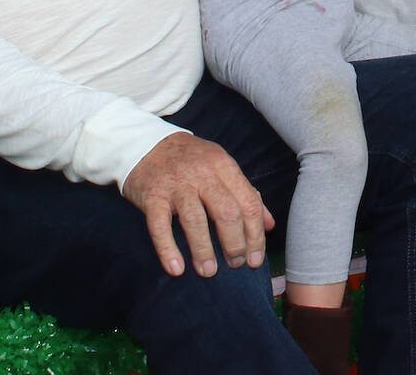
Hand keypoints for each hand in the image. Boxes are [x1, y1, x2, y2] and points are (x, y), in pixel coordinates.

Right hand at [122, 132, 272, 277]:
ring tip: (208, 271)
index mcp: (223, 166)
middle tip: (235, 264)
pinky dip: (168, 249)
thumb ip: (245, 193)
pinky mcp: (152, 195)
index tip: (255, 260)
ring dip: (204, 250)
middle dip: (235, 244)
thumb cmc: (190, 161)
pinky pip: (159, 225)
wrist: (145, 143)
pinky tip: (176, 269)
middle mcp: (202, 173)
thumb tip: (269, 225)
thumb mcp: (221, 167)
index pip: (248, 202)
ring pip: (195, 219)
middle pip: (226, 212)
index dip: (255, 235)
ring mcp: (176, 184)